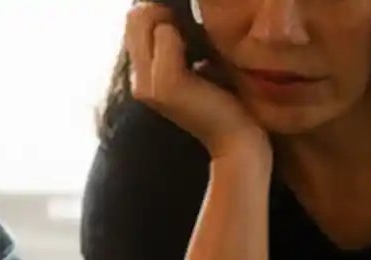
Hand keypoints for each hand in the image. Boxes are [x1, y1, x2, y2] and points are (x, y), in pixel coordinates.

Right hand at [125, 2, 267, 158]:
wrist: (237, 137)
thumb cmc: (225, 98)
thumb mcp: (198, 64)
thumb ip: (180, 40)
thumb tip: (170, 11)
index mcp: (144, 76)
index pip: (134, 22)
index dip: (158, 14)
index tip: (185, 28)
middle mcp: (137, 80)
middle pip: (134, 16)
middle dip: (162, 13)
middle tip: (193, 36)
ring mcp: (146, 84)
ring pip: (143, 19)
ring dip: (173, 22)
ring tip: (197, 49)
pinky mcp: (163, 85)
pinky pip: (165, 34)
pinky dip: (184, 35)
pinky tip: (201, 59)